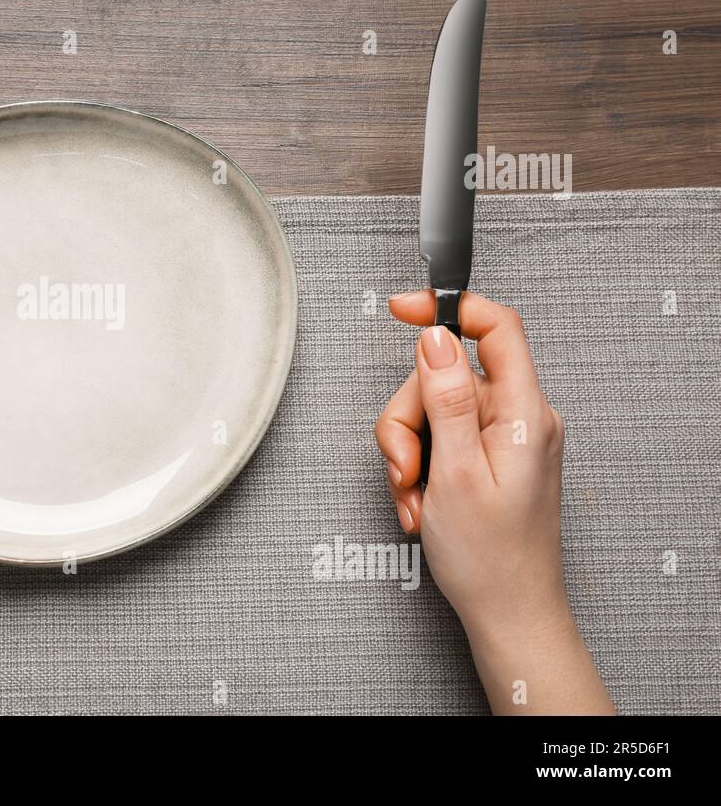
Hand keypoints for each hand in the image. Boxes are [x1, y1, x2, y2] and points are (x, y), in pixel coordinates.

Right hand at [374, 290, 612, 713]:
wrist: (507, 613)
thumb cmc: (489, 557)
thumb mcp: (455, 471)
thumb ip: (446, 398)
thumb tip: (438, 337)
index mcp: (522, 413)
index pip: (496, 327)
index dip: (448, 308)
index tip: (401, 309)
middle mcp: (517, 418)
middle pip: (443, 376)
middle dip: (407, 420)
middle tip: (405, 468)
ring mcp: (502, 439)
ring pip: (431, 411)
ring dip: (408, 453)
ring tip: (416, 498)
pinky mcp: (487, 458)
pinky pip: (439, 441)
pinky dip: (420, 470)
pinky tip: (423, 505)